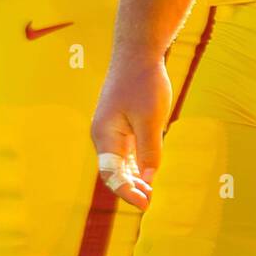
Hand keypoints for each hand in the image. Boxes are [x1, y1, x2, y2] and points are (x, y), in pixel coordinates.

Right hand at [91, 59, 171, 208]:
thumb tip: (150, 179)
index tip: (145, 203)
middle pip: (113, 170)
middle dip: (130, 187)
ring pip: (120, 161)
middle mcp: (104, 135)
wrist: (138, 52)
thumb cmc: (144, 83)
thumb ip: (150, 150)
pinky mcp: (121, 122)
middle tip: (150, 202)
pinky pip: (126, 149)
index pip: (111, 174)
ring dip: (134, 177)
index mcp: (105, 135)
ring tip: (149, 193)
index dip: (127, 192)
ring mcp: (112, 128)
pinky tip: (147, 173)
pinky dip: (136, 162)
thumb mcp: (151, 119)